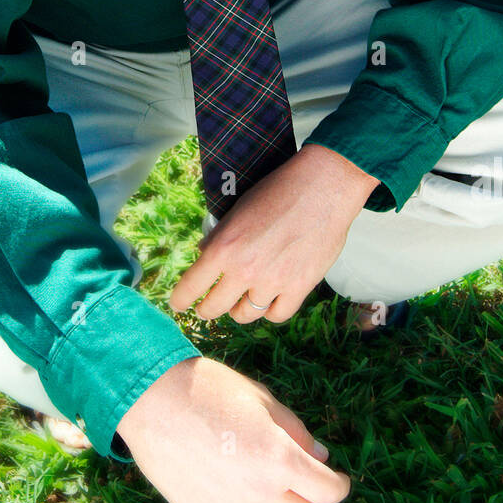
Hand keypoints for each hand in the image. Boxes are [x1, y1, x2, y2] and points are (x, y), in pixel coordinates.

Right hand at [115, 355, 350, 502]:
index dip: (336, 484)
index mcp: (279, 459)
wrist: (151, 396)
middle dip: (307, 499)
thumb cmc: (210, 388)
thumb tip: (320, 458)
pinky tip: (226, 484)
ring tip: (255, 479)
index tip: (333, 478)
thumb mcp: (262, 399)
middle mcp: (257, 491)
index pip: (328, 493)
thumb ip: (296, 431)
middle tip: (295, 477)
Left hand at [169, 143, 377, 324]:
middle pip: (214, 309)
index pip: (190, 288)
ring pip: (245, 315)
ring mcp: (273, 282)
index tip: (179, 303)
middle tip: (208, 307)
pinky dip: (270, 311)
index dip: (180, 300)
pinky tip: (269, 301)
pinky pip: (276, 315)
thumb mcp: (237, 209)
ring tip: (241, 302)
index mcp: (223, 248)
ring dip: (239, 310)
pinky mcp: (299, 287)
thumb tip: (203, 254)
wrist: (322, 187)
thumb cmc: (278, 190)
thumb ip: (218, 237)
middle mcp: (244, 270)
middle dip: (206, 310)